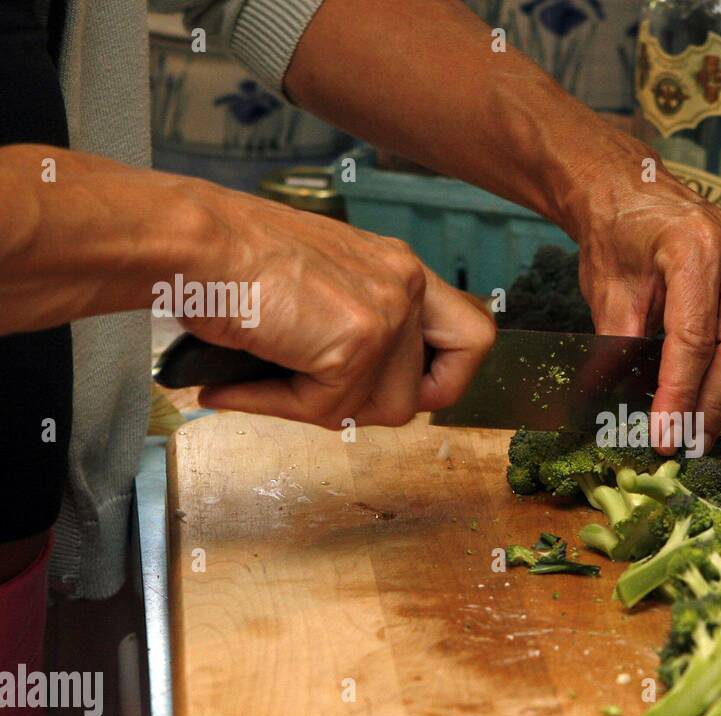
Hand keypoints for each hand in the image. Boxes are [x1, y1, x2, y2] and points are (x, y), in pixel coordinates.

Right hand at [183, 186, 494, 428]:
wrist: (188, 240)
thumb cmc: (228, 259)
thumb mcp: (314, 286)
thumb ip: (350, 327)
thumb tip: (356, 393)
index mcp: (397, 267)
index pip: (472, 334)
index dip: (450, 377)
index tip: (415, 394)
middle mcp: (404, 282)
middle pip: (433, 388)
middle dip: (379, 408)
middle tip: (321, 397)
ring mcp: (387, 311)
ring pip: (384, 409)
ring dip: (321, 409)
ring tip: (265, 379)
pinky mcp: (356, 341)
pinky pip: (327, 409)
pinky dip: (275, 406)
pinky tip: (236, 385)